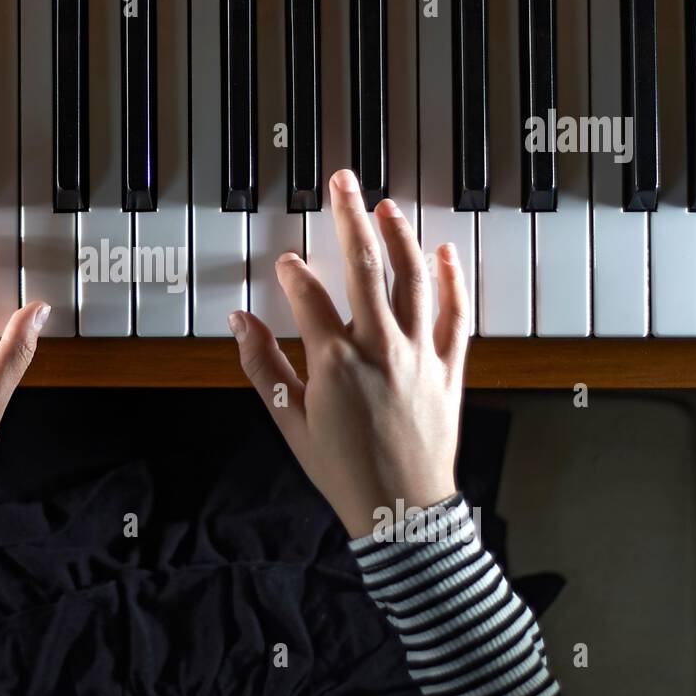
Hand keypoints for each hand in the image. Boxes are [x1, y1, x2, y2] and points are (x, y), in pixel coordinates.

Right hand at [229, 169, 469, 537]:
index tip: (286, 263)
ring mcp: (419, 355)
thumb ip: (260, 366)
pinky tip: (446, 253)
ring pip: (414, 281)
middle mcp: (380, 347)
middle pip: (365, 266)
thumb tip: (239, 322)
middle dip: (351, 218)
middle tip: (344, 182)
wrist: (403, 513)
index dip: (293, 273)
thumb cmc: (342, 470)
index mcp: (335, 360)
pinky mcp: (449, 369)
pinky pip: (456, 315)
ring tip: (387, 206)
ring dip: (401, 237)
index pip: (308, 296)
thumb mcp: (288, 421)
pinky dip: (452, 281)